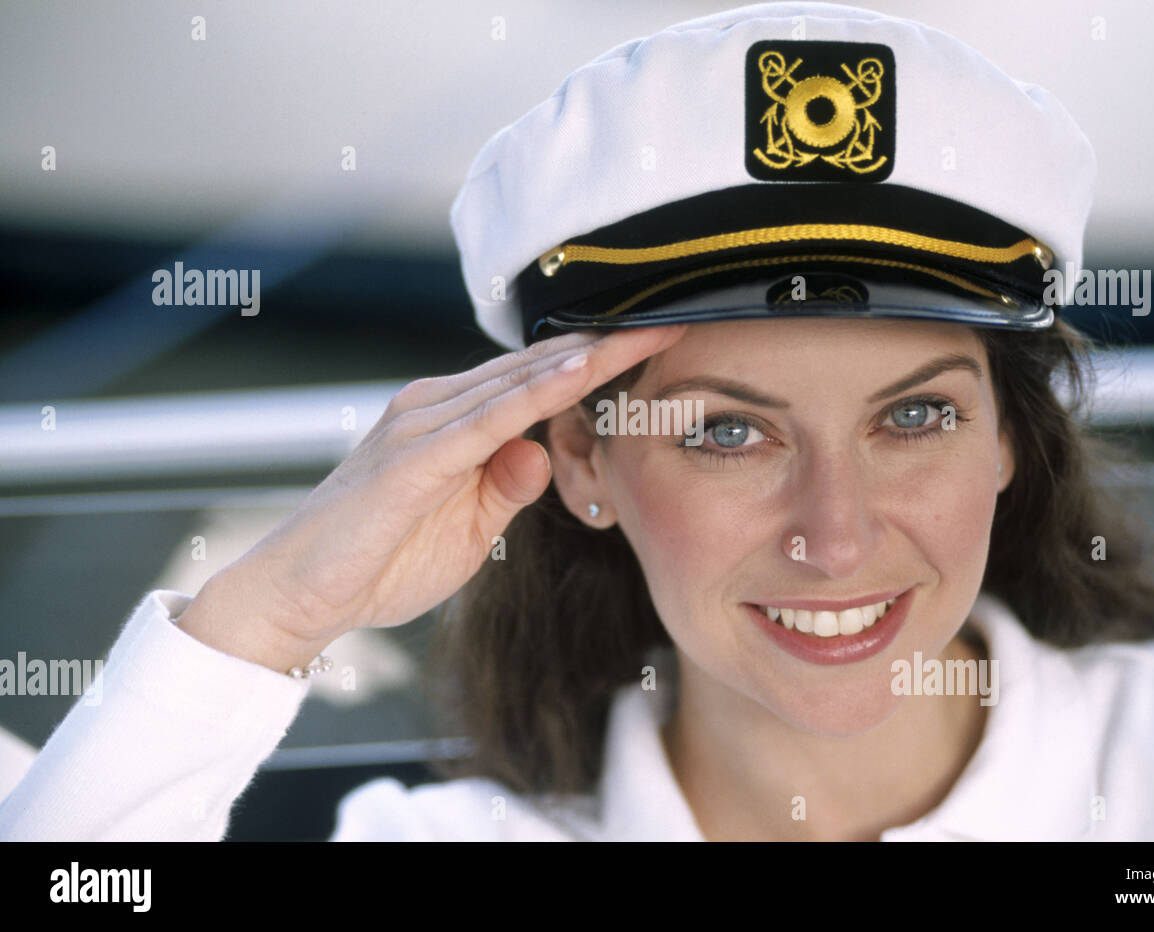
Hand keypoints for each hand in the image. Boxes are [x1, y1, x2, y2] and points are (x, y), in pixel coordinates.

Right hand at [183, 325, 684, 665]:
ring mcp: (422, 426)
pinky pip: (487, 419)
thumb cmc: (379, 560)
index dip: (598, 362)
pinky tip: (577, 373)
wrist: (299, 593)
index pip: (537, 382)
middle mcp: (437, 408)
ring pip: (519, 381)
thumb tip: (542, 450)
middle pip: (537, 368)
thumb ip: (506, 485)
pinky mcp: (412, 457)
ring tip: (643, 335)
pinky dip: (535, 394)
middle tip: (671, 322)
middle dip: (606, 347)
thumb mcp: (470, 529)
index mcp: (453, 422)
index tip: (654, 346)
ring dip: (584, 357)